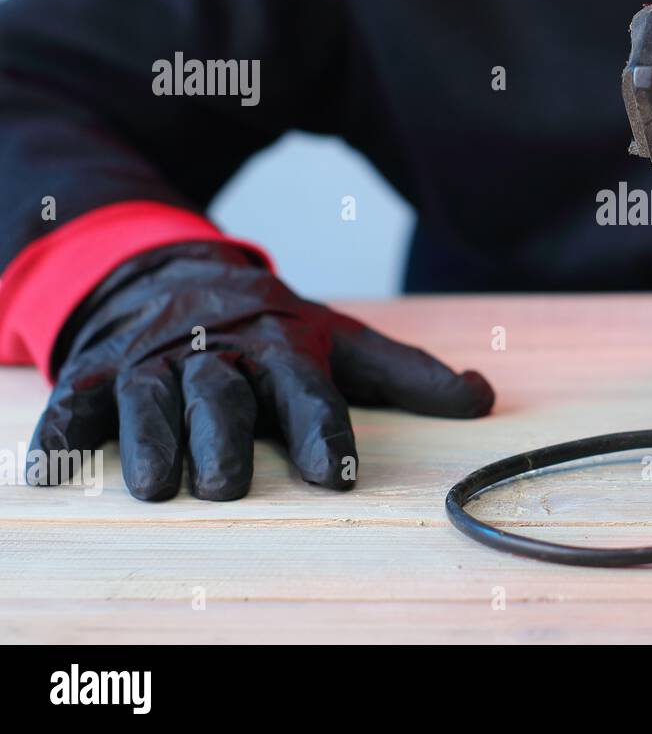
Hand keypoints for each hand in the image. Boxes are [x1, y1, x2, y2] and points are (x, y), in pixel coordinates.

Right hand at [26, 242, 493, 499]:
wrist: (177, 275)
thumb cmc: (272, 328)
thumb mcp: (342, 340)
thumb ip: (409, 375)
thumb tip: (486, 398)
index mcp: (285, 346)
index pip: (309, 392)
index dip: (322, 432)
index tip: (334, 474)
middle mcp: (220, 352)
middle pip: (224, 397)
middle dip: (224, 438)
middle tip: (226, 487)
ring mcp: (155, 360)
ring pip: (150, 399)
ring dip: (150, 439)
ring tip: (156, 485)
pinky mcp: (99, 369)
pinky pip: (76, 397)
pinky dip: (63, 428)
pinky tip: (54, 462)